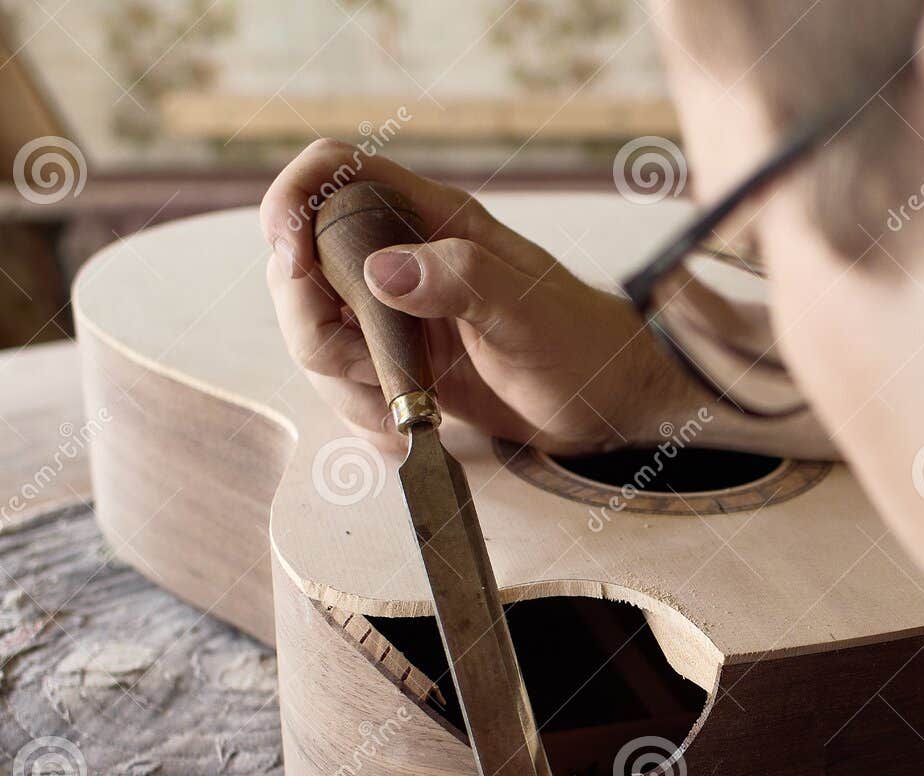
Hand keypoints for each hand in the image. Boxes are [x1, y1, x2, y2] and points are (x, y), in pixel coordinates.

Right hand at [260, 139, 699, 453]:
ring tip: (401, 411)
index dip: (293, 199)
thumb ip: (462, 281)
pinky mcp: (398, 362)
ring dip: (338, 380)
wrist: (607, 404)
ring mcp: (395, 312)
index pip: (336, 172)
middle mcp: (402, 258)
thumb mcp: (529, 311)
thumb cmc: (584, 345)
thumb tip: (383, 272)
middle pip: (302, 264)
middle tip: (367, 367)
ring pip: (313, 328)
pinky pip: (341, 378)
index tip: (290, 253)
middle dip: (313, 321)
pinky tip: (400, 429)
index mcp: (433, 220)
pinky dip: (357, 410)